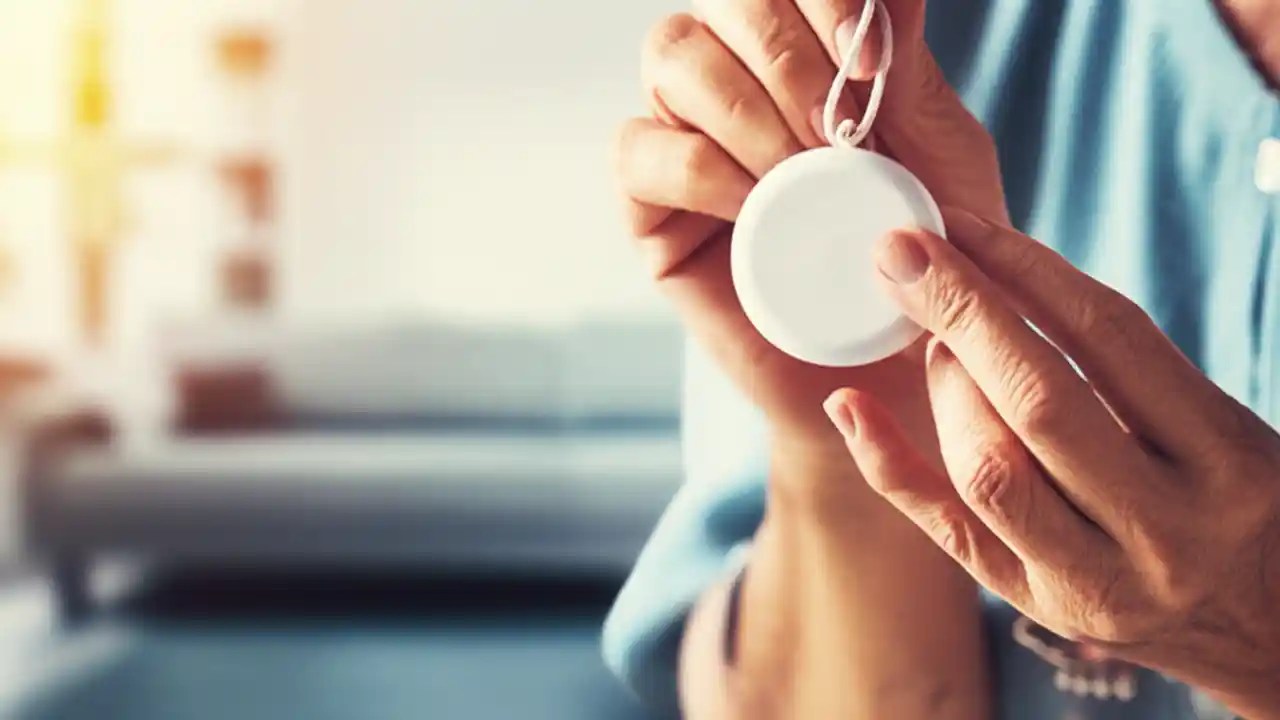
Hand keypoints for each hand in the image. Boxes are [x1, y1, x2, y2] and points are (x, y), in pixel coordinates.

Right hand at [615, 0, 1006, 462]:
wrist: (893, 368)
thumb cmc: (922, 258)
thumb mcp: (935, 157)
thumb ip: (906, 69)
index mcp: (802, 57)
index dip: (821, 3)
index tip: (869, 67)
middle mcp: (734, 82)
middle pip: (720, 5)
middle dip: (784, 57)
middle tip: (836, 134)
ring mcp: (684, 137)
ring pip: (672, 55)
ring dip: (743, 108)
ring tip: (798, 174)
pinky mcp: (649, 208)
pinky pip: (638, 152)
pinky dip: (697, 169)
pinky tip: (751, 207)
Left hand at [825, 209, 1279, 716]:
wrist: (1270, 630)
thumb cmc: (1238, 502)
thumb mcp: (1227, 428)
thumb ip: (1134, 369)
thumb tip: (996, 272)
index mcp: (1225, 457)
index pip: (1110, 338)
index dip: (1025, 267)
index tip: (958, 221)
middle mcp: (1164, 526)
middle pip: (1040, 400)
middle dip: (960, 313)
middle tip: (901, 253)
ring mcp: (1096, 579)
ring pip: (987, 469)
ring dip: (943, 387)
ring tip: (930, 340)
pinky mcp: (1039, 605)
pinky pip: (949, 531)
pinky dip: (889, 465)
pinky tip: (849, 405)